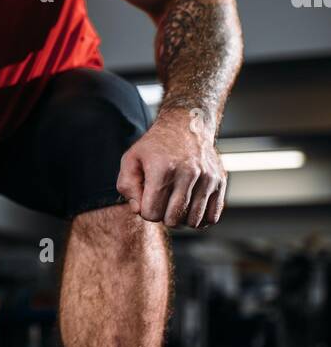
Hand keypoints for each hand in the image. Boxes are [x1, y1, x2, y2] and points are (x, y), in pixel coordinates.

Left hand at [116, 109, 226, 227]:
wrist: (185, 125)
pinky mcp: (220, 182)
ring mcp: (207, 179)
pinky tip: (191, 207)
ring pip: (193, 222)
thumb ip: (127, 187)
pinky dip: (200, 219)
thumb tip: (139, 210)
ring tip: (176, 203)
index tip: (148, 198)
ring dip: (182, 218)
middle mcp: (188, 174)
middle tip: (162, 201)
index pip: (151, 213)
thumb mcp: (130, 160)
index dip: (146, 210)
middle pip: (173, 220)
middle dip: (163, 216)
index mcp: (163, 170)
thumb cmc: (155, 146)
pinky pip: (212, 217)